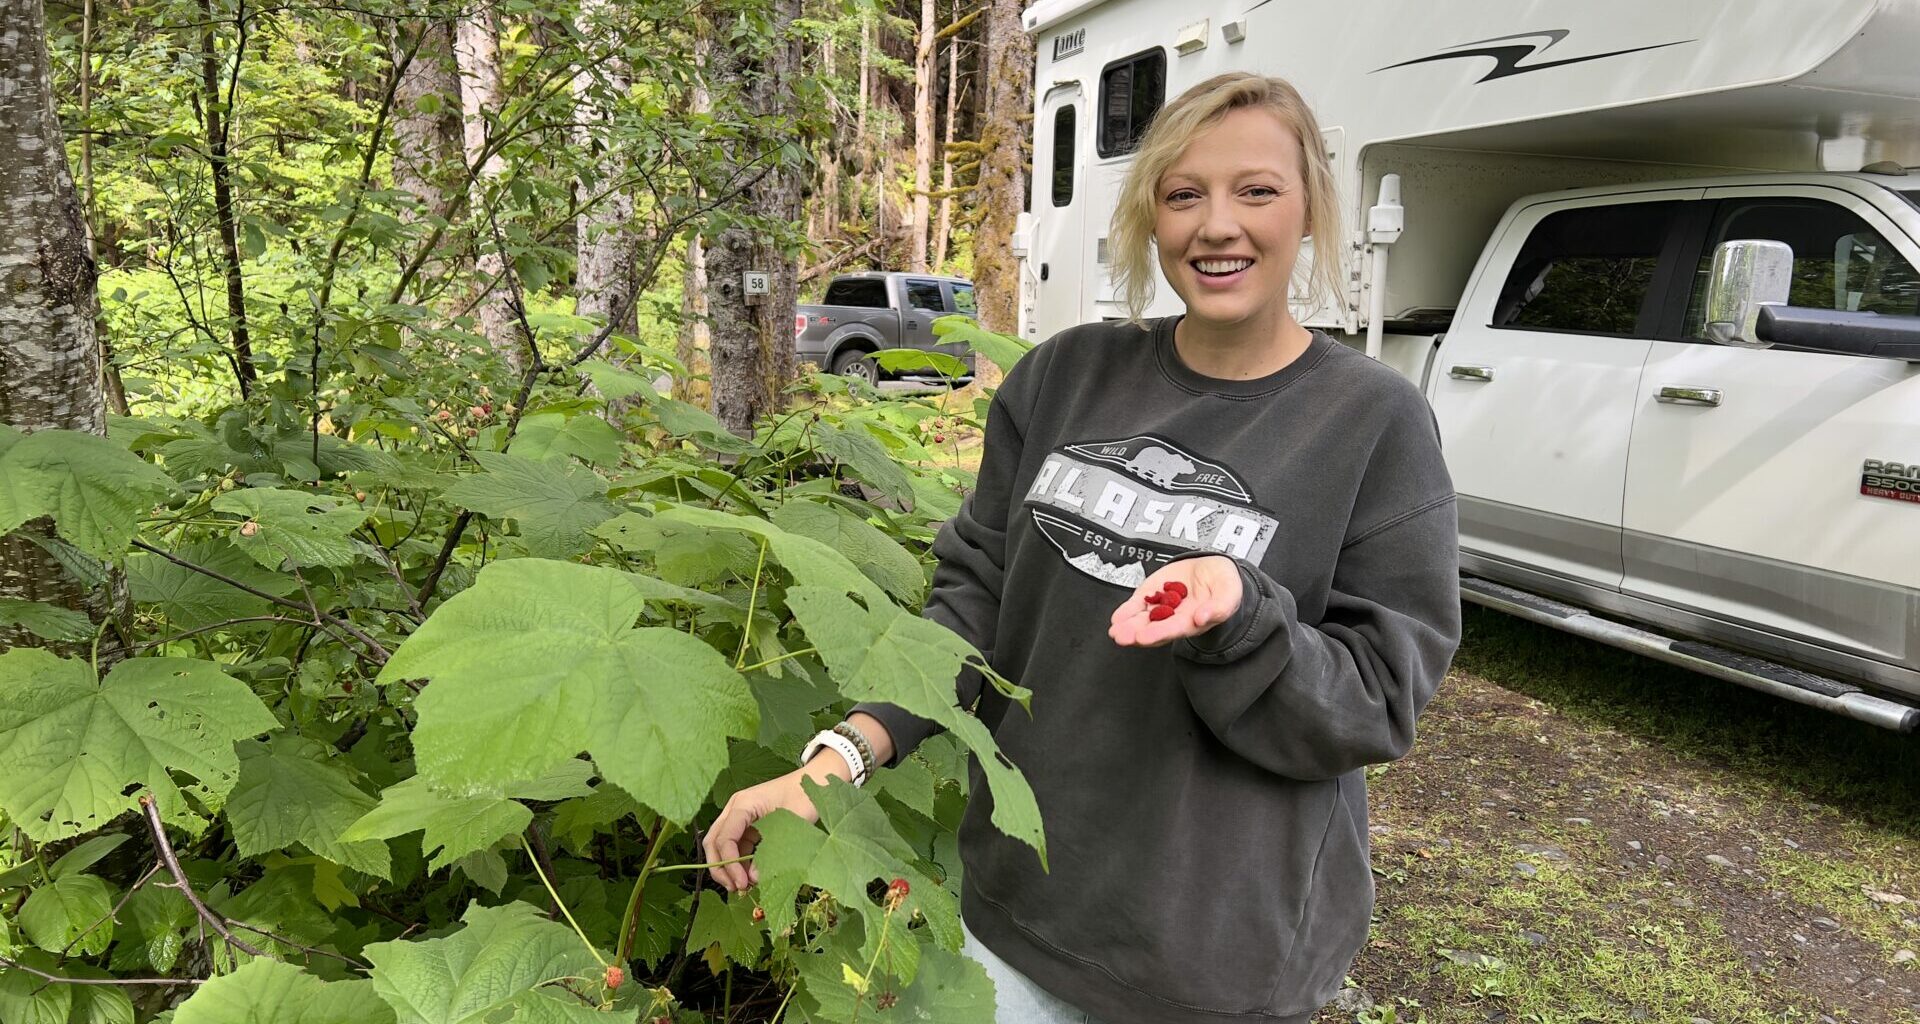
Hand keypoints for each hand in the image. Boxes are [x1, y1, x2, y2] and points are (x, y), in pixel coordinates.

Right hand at [702, 765, 828, 892]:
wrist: (815, 782)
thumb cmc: (805, 797)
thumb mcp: (790, 826)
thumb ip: (771, 852)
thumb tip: (754, 877)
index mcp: (742, 804)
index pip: (724, 838)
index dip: (729, 864)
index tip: (742, 883)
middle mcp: (735, 809)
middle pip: (714, 842)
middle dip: (721, 868)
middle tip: (735, 888)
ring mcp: (740, 817)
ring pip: (723, 846)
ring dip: (729, 867)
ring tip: (744, 886)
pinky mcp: (749, 825)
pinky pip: (737, 846)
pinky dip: (740, 862)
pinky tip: (751, 876)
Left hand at [1108, 555, 1243, 648]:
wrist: (1213, 568)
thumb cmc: (1223, 583)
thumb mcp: (1229, 591)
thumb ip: (1220, 606)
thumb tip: (1202, 618)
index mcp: (1194, 620)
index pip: (1175, 629)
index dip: (1159, 633)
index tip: (1144, 637)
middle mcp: (1175, 617)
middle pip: (1154, 628)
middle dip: (1137, 634)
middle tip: (1123, 637)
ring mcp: (1162, 607)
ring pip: (1142, 619)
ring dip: (1128, 626)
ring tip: (1116, 631)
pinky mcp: (1152, 594)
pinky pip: (1137, 605)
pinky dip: (1126, 612)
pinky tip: (1117, 618)